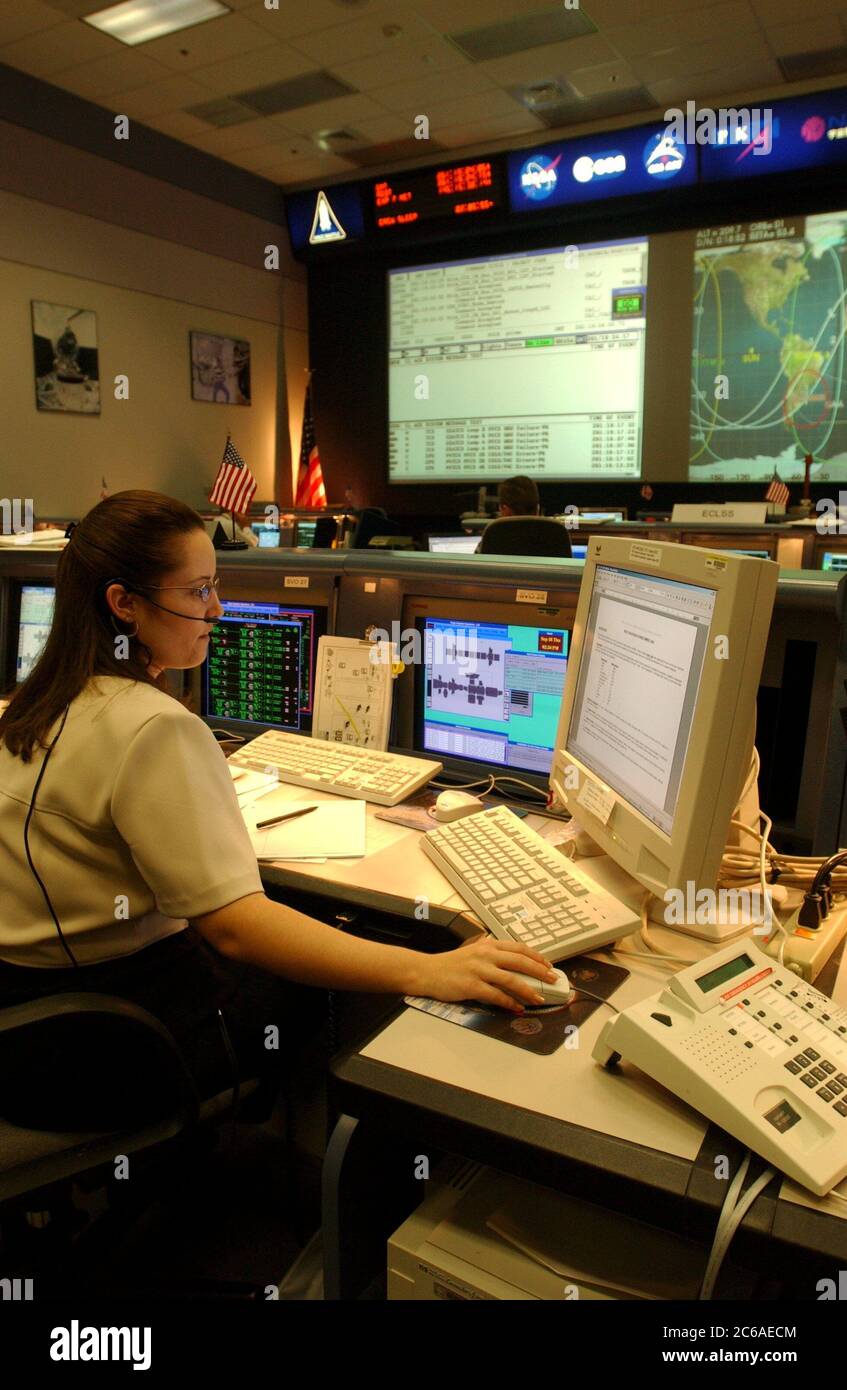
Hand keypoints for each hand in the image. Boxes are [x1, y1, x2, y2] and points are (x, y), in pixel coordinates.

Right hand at [415, 934, 557, 1011]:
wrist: (427, 971)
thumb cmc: (451, 964)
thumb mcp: (474, 952)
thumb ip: (493, 956)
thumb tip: (517, 967)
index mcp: (488, 945)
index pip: (519, 948)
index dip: (537, 957)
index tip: (549, 965)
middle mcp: (485, 955)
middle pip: (520, 961)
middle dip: (540, 972)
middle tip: (552, 980)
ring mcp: (479, 970)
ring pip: (511, 979)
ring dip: (529, 990)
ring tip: (539, 998)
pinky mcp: (472, 986)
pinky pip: (496, 995)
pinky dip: (509, 1002)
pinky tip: (517, 1007)